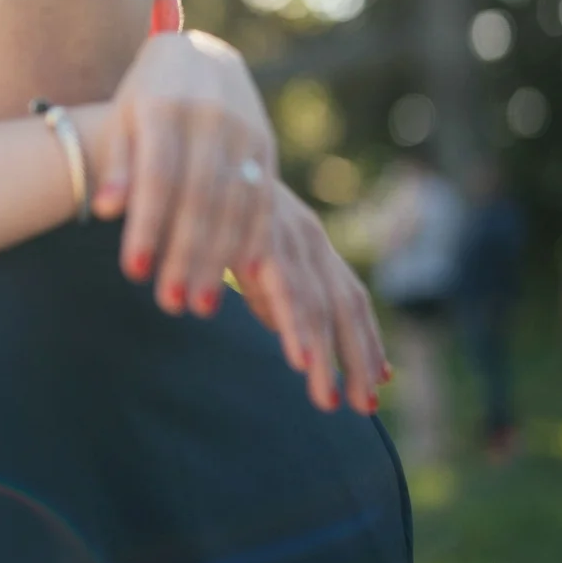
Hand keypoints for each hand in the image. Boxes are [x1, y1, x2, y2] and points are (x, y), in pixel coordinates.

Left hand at [90, 30, 276, 319]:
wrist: (203, 53)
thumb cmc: (146, 96)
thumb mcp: (122, 119)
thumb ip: (116, 163)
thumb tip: (106, 211)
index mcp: (163, 107)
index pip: (158, 176)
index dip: (149, 225)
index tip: (135, 272)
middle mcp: (209, 117)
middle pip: (199, 198)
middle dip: (186, 255)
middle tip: (171, 304)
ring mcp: (244, 130)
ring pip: (234, 205)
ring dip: (219, 258)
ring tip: (201, 304)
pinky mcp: (267, 145)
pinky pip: (263, 198)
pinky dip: (252, 238)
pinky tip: (241, 274)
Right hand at [235, 179, 389, 415]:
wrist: (181, 156)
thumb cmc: (212, 207)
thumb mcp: (250, 254)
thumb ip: (272, 291)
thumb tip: (295, 336)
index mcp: (309, 241)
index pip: (349, 296)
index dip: (366, 339)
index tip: (380, 382)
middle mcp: (306, 236)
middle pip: (344, 305)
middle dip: (356, 357)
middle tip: (365, 406)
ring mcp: (283, 235)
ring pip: (317, 305)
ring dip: (326, 355)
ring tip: (329, 400)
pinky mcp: (256, 237)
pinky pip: (282, 289)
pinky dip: (297, 326)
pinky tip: (302, 360)